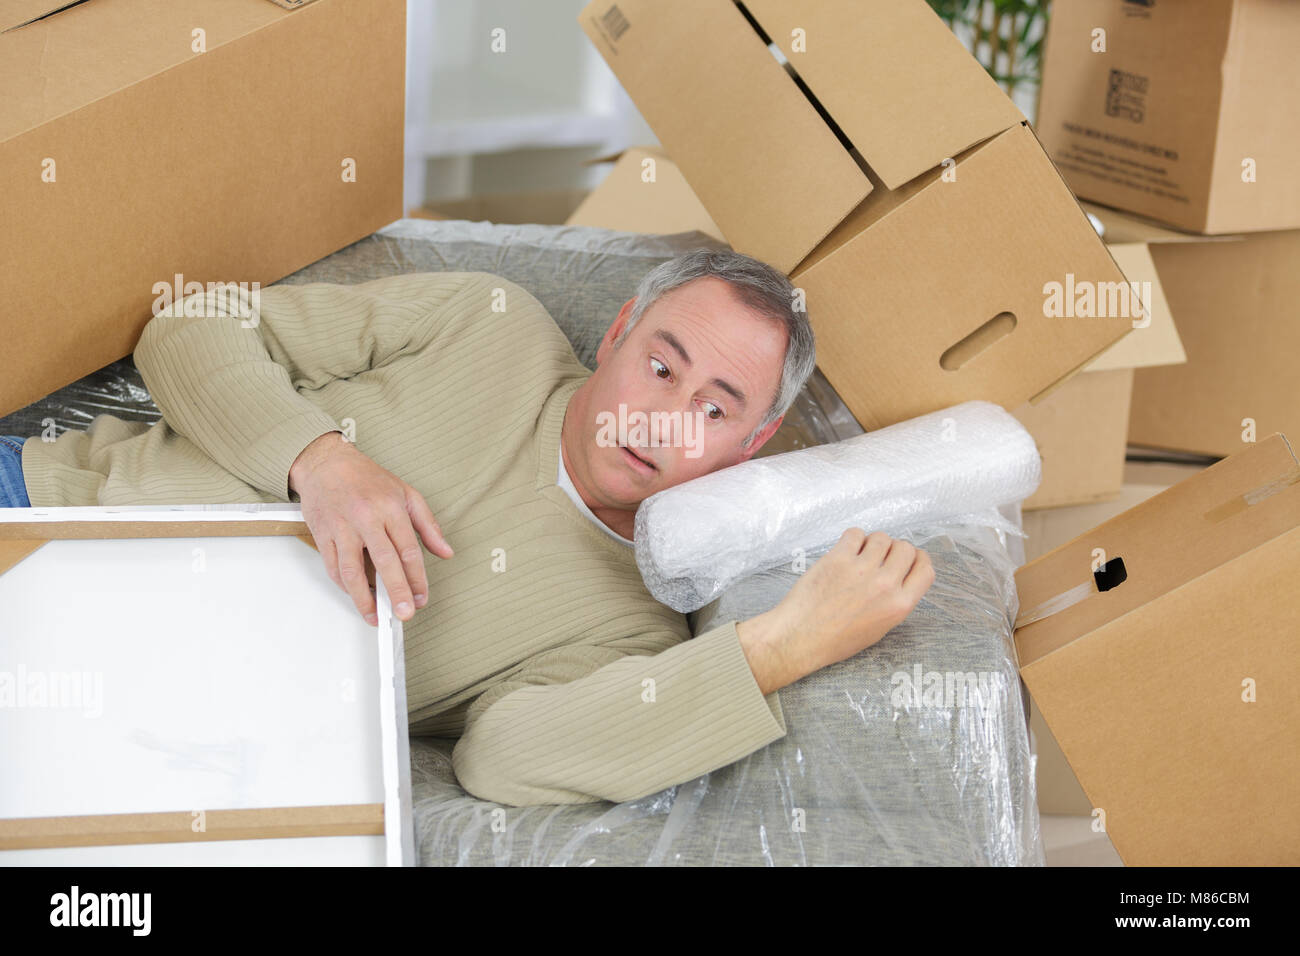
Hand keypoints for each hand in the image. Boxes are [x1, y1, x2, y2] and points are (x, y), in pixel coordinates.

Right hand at [289, 432, 452, 625]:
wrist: (326, 463)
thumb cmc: (366, 478)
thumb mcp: (406, 493)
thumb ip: (428, 525)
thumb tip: (445, 551)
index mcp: (390, 508)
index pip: (408, 549)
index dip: (416, 578)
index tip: (422, 597)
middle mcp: (366, 518)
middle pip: (384, 562)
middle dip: (396, 592)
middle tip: (404, 614)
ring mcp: (342, 528)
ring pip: (352, 570)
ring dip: (364, 598)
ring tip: (375, 616)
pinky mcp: (323, 535)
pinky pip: (333, 567)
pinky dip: (345, 587)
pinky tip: (356, 597)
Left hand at [738, 528, 933, 692]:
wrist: (801, 638)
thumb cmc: (837, 639)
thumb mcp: (879, 627)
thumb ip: (895, 601)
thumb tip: (900, 576)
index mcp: (899, 605)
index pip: (925, 569)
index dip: (918, 560)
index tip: (908, 560)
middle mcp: (885, 585)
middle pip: (906, 549)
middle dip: (895, 550)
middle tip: (879, 558)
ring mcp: (862, 569)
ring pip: (882, 537)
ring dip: (873, 543)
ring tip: (859, 556)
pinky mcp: (838, 558)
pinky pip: (856, 533)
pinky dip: (853, 539)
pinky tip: (845, 551)